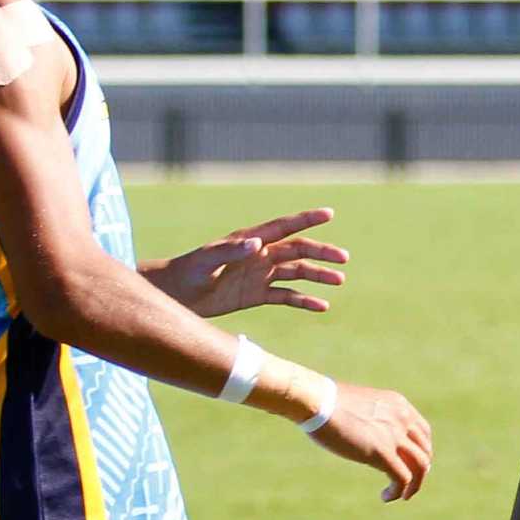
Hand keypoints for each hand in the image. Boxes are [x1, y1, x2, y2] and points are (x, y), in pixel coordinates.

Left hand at [159, 208, 349, 317]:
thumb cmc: (187, 272)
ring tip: (339, 280)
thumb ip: (231, 250)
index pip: (283, 227)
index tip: (329, 213)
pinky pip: (286, 296)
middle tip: (343, 258)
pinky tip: (321, 306)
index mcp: (249, 241)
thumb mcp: (207, 260)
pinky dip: (304, 301)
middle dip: (321, 252)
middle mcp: (260, 256)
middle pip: (298, 250)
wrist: (175, 294)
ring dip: (318, 276)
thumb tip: (258, 243)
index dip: (306, 219)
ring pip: (297, 273)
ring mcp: (260, 275)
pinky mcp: (257, 295)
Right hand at [308, 383, 432, 502]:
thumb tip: (366, 435)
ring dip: (414, 485)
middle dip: (419, 470)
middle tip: (406, 484)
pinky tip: (386, 497)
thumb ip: (371, 419)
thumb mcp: (360, 406)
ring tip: (403, 495)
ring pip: (421, 467)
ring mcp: (395, 435)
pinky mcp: (382, 452)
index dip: (420, 452)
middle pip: (425, 451)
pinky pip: (403, 478)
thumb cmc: (326, 402)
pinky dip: (398, 492)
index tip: (408, 464)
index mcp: (398, 405)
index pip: (423, 432)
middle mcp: (403, 418)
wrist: (317, 400)